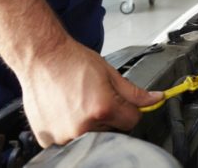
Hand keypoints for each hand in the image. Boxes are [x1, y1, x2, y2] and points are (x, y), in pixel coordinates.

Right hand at [18, 38, 162, 147]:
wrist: (42, 57)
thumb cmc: (72, 61)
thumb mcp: (110, 73)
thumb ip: (134, 92)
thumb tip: (155, 99)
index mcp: (102, 109)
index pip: (132, 121)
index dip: (130, 109)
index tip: (122, 102)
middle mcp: (83, 127)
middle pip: (111, 129)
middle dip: (108, 115)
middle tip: (94, 97)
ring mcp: (63, 136)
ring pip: (90, 136)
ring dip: (88, 123)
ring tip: (77, 102)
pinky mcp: (48, 140)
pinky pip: (67, 140)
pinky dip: (69, 128)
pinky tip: (65, 110)